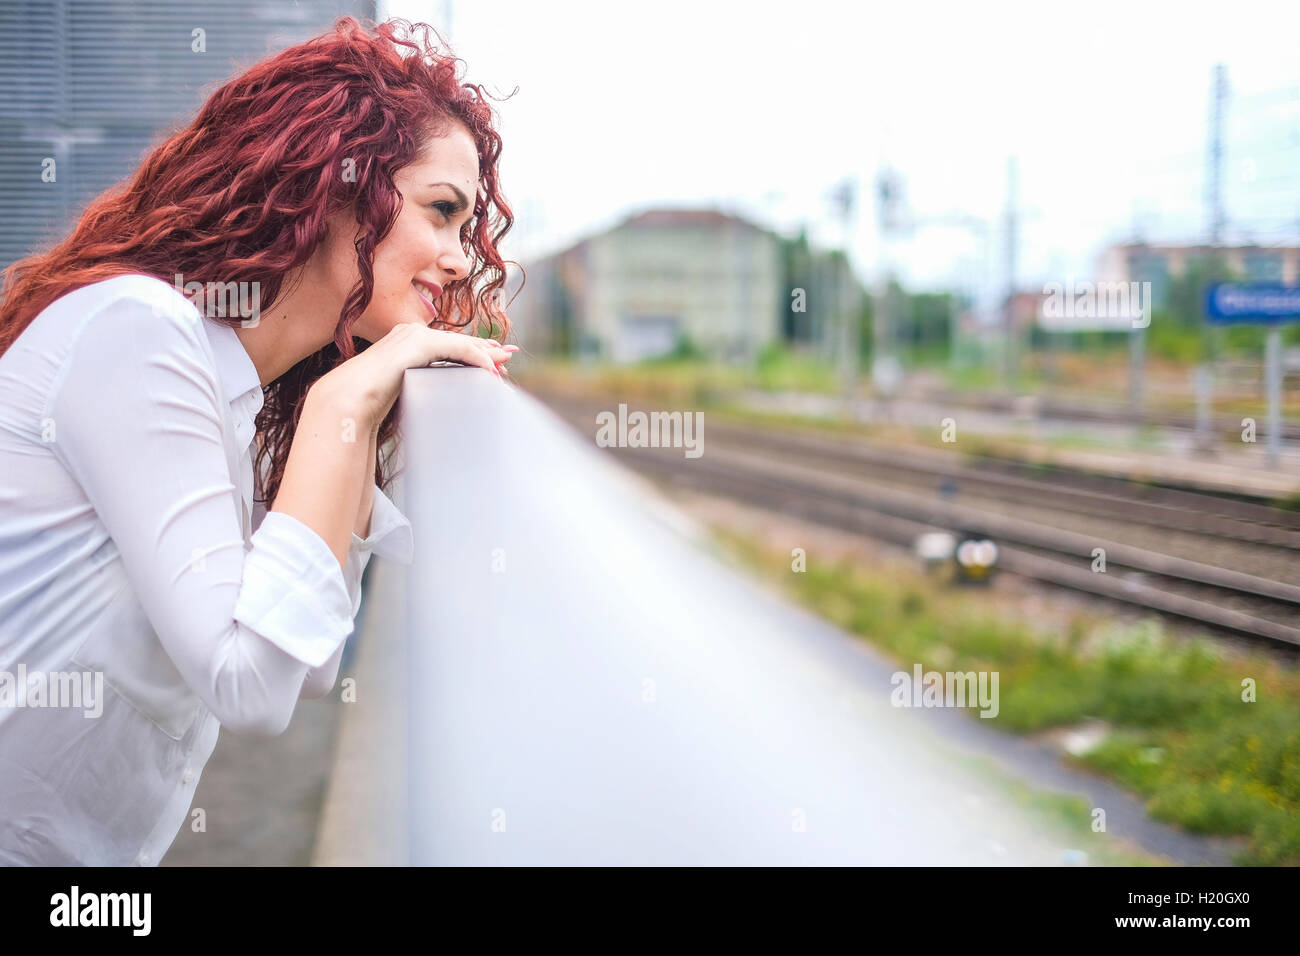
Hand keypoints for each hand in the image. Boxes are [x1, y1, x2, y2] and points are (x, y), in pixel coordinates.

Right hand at [313, 325, 518, 426]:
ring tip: (505, 365)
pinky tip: (491, 371)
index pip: (447, 344)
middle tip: (509, 355)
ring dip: (486, 355)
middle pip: (458, 340)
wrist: (348, 401)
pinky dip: (477, 360)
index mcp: (406, 341)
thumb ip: (418, 385)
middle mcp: (411, 332)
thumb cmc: (368, 402)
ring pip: (461, 343)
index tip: (493, 361)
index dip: (473, 351)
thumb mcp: (400, 389)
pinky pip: (458, 350)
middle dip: (486, 349)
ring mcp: (415, 335)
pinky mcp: (419, 344)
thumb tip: (433, 398)